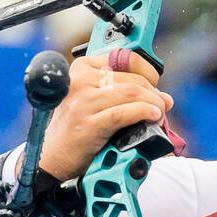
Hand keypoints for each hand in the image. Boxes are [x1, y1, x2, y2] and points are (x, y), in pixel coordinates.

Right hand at [37, 53, 173, 180]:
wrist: (53, 158)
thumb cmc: (76, 129)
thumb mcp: (92, 99)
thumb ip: (120, 90)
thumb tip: (163, 96)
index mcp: (81, 69)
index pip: (123, 58)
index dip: (147, 71)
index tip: (155, 83)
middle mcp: (79, 81)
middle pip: (132, 79)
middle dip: (154, 92)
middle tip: (162, 104)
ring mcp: (83, 102)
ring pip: (132, 93)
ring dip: (153, 103)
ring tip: (159, 113)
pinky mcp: (89, 124)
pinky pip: (125, 113)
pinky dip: (144, 113)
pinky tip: (152, 117)